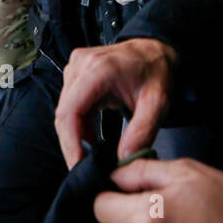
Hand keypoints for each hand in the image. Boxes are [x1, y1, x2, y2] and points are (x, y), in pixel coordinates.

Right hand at [54, 38, 176, 167]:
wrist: (154, 50)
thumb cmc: (156, 72)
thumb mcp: (158, 103)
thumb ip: (142, 132)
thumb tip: (123, 160)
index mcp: (99, 68)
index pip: (71, 110)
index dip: (71, 141)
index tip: (79, 166)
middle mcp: (81, 66)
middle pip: (64, 114)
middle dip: (72, 146)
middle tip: (86, 171)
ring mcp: (75, 69)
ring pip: (65, 113)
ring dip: (75, 139)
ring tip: (91, 161)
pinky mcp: (75, 76)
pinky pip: (70, 108)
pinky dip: (78, 129)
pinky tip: (91, 144)